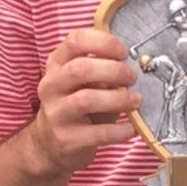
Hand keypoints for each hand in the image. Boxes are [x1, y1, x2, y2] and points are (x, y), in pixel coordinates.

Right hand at [26, 29, 140, 176]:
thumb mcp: (84, 81)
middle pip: (80, 69)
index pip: (75, 41)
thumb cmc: (77, 105)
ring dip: (118, 98)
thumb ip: (103, 68)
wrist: (50, 145)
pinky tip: (131, 128)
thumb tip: (136, 64)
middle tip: (132, 77)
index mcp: (57, 63)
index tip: (124, 52)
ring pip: (86, 99)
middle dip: (113, 70)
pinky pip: (97, 133)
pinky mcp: (65, 140)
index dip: (104, 42)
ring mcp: (55, 113)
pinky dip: (119, 129)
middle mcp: (51, 85)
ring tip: (136, 101)